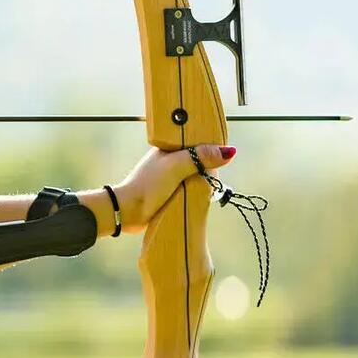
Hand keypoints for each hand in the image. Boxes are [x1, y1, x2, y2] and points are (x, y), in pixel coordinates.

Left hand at [112, 144, 235, 233]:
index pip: (199, 145)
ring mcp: (171, 179)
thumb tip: (229, 151)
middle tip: (214, 178)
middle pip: (201, 163)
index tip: (225, 158)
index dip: (212, 150)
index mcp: (170, 150)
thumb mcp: (176, 167)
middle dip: (210, 170)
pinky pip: (192, 192)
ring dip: (204, 185)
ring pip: (198, 179)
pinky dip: (198, 195)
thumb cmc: (148, 186)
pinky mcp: (172, 194)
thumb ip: (199, 157)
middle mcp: (171, 162)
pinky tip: (204, 199)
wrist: (128, 212)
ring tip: (210, 190)